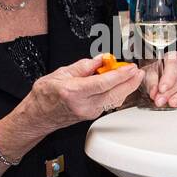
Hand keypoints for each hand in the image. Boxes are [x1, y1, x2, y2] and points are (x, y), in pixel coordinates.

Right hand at [25, 55, 143, 131]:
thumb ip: (83, 66)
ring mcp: (89, 112)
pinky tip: (121, 84)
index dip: (120, 75)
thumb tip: (100, 60)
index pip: (102, 83)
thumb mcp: (60, 73)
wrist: (38, 116)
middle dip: (130, 83)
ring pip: (114, 99)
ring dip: (126, 88)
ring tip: (132, 76)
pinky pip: (109, 102)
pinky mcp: (92, 115)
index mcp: (73, 92)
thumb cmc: (44, 95)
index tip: (130, 68)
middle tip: (138, 72)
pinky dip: (117, 92)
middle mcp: (83, 105)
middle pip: (114, 94)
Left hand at [142, 51, 176, 107]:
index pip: (173, 65)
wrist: (158, 82)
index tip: (161, 89)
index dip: (168, 78)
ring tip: (171, 103)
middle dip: (170, 91)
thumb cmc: (154, 75)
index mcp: (172, 57)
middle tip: (160, 100)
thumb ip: (151, 82)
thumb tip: (154, 91)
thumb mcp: (148, 75)